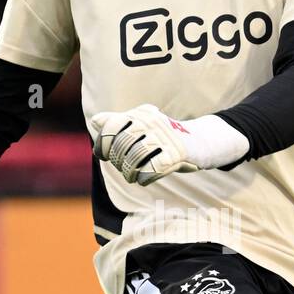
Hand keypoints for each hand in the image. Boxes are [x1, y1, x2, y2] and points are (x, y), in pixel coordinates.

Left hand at [90, 104, 248, 185]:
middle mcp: (152, 122)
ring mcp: (164, 138)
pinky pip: (150, 170)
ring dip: (129, 173)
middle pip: (121, 146)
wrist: (198, 142)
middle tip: (122, 168)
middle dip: (117, 162)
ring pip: (133, 159)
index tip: (104, 155)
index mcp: (141, 114)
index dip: (102, 145)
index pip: (111, 128)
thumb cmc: (163, 137)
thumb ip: (118, 123)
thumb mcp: (142, 126)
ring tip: (131, 176)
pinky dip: (143, 179)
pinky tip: (144, 179)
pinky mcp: (175, 154)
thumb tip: (96, 121)